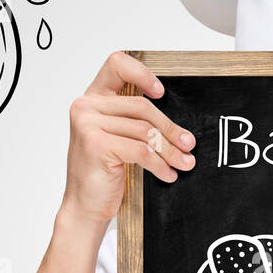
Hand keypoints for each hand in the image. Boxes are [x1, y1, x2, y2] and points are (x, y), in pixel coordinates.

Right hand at [61, 52, 195, 227]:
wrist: (84, 207)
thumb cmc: (102, 174)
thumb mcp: (118, 140)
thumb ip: (134, 122)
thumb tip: (178, 127)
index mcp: (91, 99)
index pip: (117, 64)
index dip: (142, 74)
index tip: (162, 93)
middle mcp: (86, 107)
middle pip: (141, 106)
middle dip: (170, 128)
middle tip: (188, 144)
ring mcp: (88, 125)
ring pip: (145, 131)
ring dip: (170, 150)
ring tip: (184, 163)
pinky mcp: (97, 145)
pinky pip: (141, 150)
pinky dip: (160, 164)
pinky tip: (168, 174)